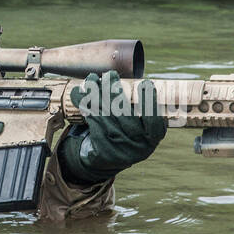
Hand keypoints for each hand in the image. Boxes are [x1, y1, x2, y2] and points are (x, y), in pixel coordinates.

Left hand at [58, 71, 166, 185]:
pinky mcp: (103, 151)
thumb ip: (142, 107)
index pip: (153, 120)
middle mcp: (138, 146)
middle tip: (109, 75)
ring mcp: (120, 150)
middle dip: (115, 91)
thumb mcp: (141, 124)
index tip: (145, 83)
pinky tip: (80, 94)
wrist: (111, 158)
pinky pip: (93, 123)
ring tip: (92, 79)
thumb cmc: (129, 132)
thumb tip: (134, 81)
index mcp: (152, 138)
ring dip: (97, 94)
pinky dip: (86, 106)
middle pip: (125, 114)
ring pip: (106, 116)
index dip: (150, 102)